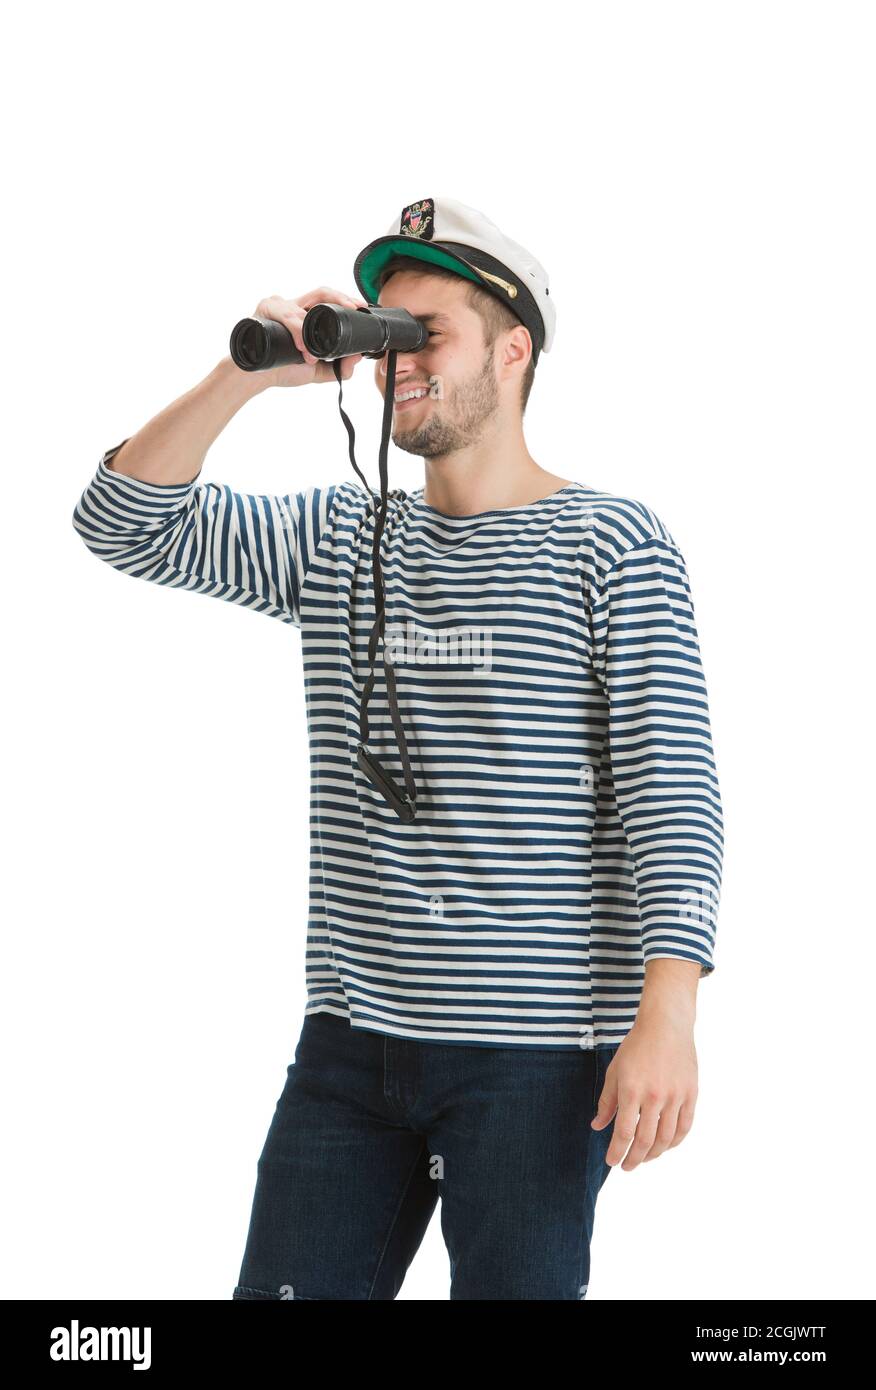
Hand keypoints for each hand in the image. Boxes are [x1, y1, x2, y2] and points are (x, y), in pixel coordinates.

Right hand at [252, 286, 369, 388]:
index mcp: (306, 316)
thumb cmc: (282, 370)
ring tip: (312, 355)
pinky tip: (300, 347)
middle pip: (320, 292)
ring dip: (310, 332)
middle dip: (339, 298)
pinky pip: (286, 316)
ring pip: (302, 309)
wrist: (256, 377)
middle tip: (352, 307)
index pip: (328, 300)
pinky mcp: (265, 309)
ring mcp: (279, 305)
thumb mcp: (316, 371)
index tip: (360, 306)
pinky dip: (296, 332)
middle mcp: (294, 306)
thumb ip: (338, 368)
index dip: (344, 300)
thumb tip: (358, 357)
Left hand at [591, 1014, 698, 1169]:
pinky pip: (684, 1127)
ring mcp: (675, 1096)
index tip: (612, 1162)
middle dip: (634, 1158)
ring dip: (654, 1154)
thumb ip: (607, 1101)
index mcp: (632, 1091)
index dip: (617, 1152)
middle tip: (627, 1166)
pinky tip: (665, 1146)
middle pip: (645, 1141)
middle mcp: (655, 1097)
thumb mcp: (615, 1071)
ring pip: (666, 1138)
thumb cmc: (636, 1047)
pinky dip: (675, 1141)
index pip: (624, 1133)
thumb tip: (598, 1126)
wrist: (666, 1025)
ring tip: (645, 1158)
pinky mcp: (691, 1094)